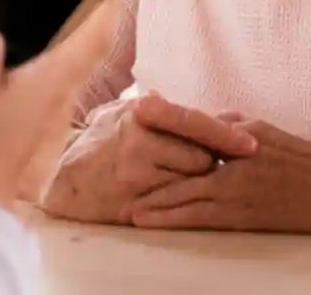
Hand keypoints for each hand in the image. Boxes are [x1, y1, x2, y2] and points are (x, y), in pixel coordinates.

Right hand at [0, 0, 118, 219]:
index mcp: (54, 78)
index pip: (96, 33)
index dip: (107, 3)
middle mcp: (55, 92)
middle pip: (59, 40)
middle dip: (34, 12)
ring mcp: (40, 109)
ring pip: (31, 60)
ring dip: (6, 38)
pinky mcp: (22, 123)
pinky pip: (13, 82)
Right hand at [38, 93, 258, 223]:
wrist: (59, 179)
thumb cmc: (97, 142)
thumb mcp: (119, 113)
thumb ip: (153, 107)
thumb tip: (181, 102)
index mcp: (139, 115)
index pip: (192, 122)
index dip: (225, 134)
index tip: (251, 144)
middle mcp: (139, 144)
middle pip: (199, 158)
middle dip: (206, 163)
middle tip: (203, 165)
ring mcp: (135, 176)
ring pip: (190, 184)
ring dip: (193, 185)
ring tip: (178, 179)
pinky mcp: (133, 205)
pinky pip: (173, 207)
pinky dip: (179, 204)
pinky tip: (174, 200)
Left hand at [127, 113, 310, 232]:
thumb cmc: (302, 156)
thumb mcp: (262, 129)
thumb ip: (227, 127)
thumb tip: (198, 125)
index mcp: (236, 151)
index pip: (190, 152)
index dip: (160, 153)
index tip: (133, 150)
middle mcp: (234, 179)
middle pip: (183, 187)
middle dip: (153, 195)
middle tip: (123, 199)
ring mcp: (241, 203)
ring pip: (192, 211)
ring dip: (163, 215)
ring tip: (136, 218)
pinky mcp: (250, 222)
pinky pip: (211, 224)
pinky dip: (188, 224)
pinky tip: (172, 227)